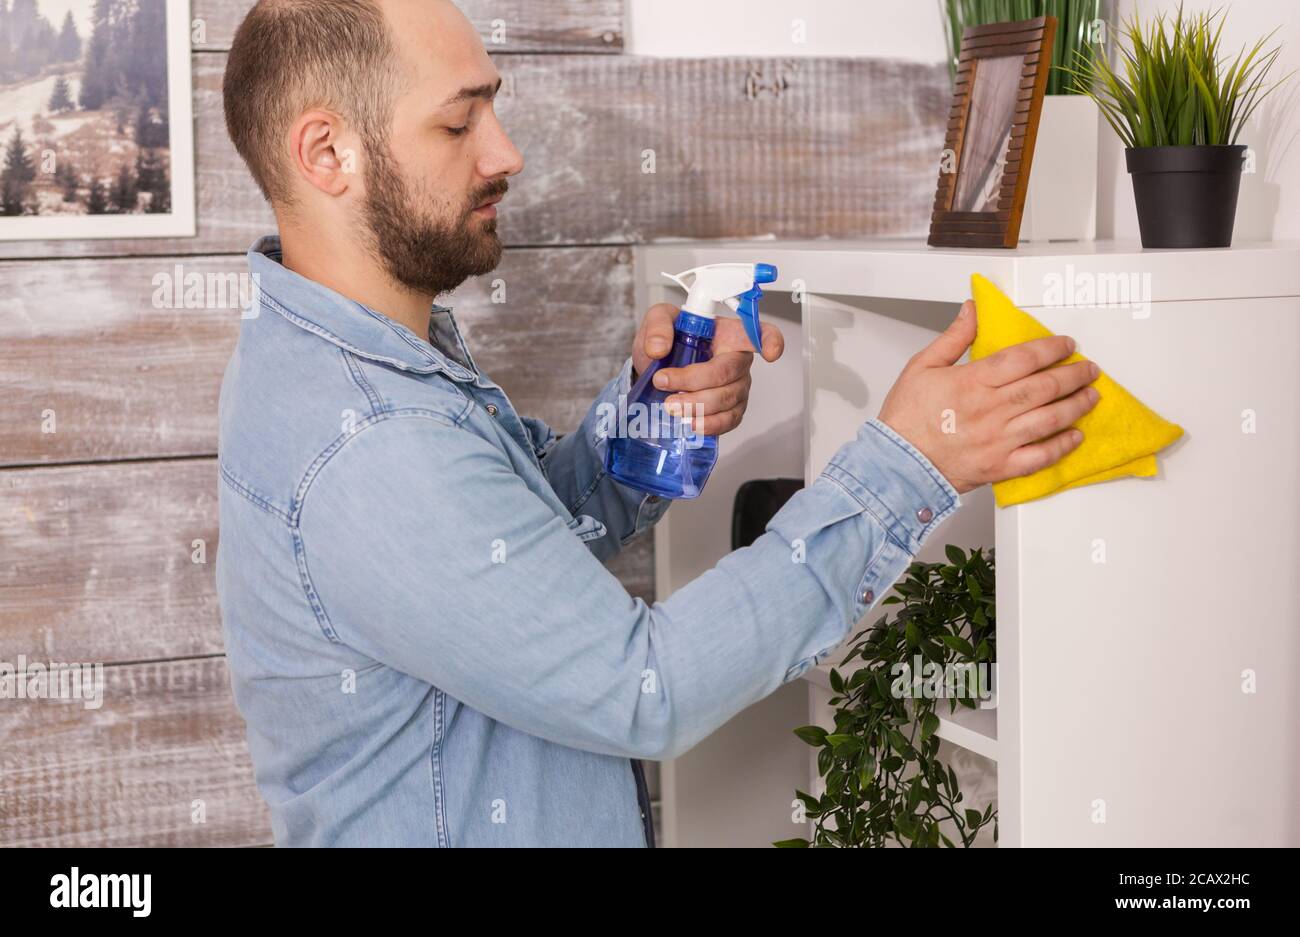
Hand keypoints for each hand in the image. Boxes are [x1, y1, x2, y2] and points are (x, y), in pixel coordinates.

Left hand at [631, 304, 784, 435]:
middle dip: (695, 381)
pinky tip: (691, 422)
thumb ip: (658, 326)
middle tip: (664, 381)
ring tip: (670, 405)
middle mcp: (737, 361)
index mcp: (728, 334)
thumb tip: (658, 347)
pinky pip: (729, 421)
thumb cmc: (669, 341)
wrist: (657, 370)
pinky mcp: (730, 410)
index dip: (770, 341)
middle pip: (729, 372)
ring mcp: (737, 387)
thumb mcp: (658, 320)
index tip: (771, 352)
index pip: (758, 333)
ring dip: (697, 405)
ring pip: (727, 399)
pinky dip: (709, 424)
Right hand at [877, 300, 1101, 494]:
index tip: (1066, 345)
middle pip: (1045, 386)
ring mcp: (998, 440)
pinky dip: (1061, 446)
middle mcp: (991, 409)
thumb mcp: (922, 366)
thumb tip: (972, 311)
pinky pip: (1039, 456)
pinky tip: (1073, 435)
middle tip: (1088, 369)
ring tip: (1091, 396)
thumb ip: (953, 337)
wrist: (895, 463)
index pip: (1024, 358)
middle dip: (1073, 374)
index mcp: (973, 382)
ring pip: (1049, 419)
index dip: (1051, 348)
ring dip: (1076, 405)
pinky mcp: (1000, 466)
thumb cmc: (905, 419)